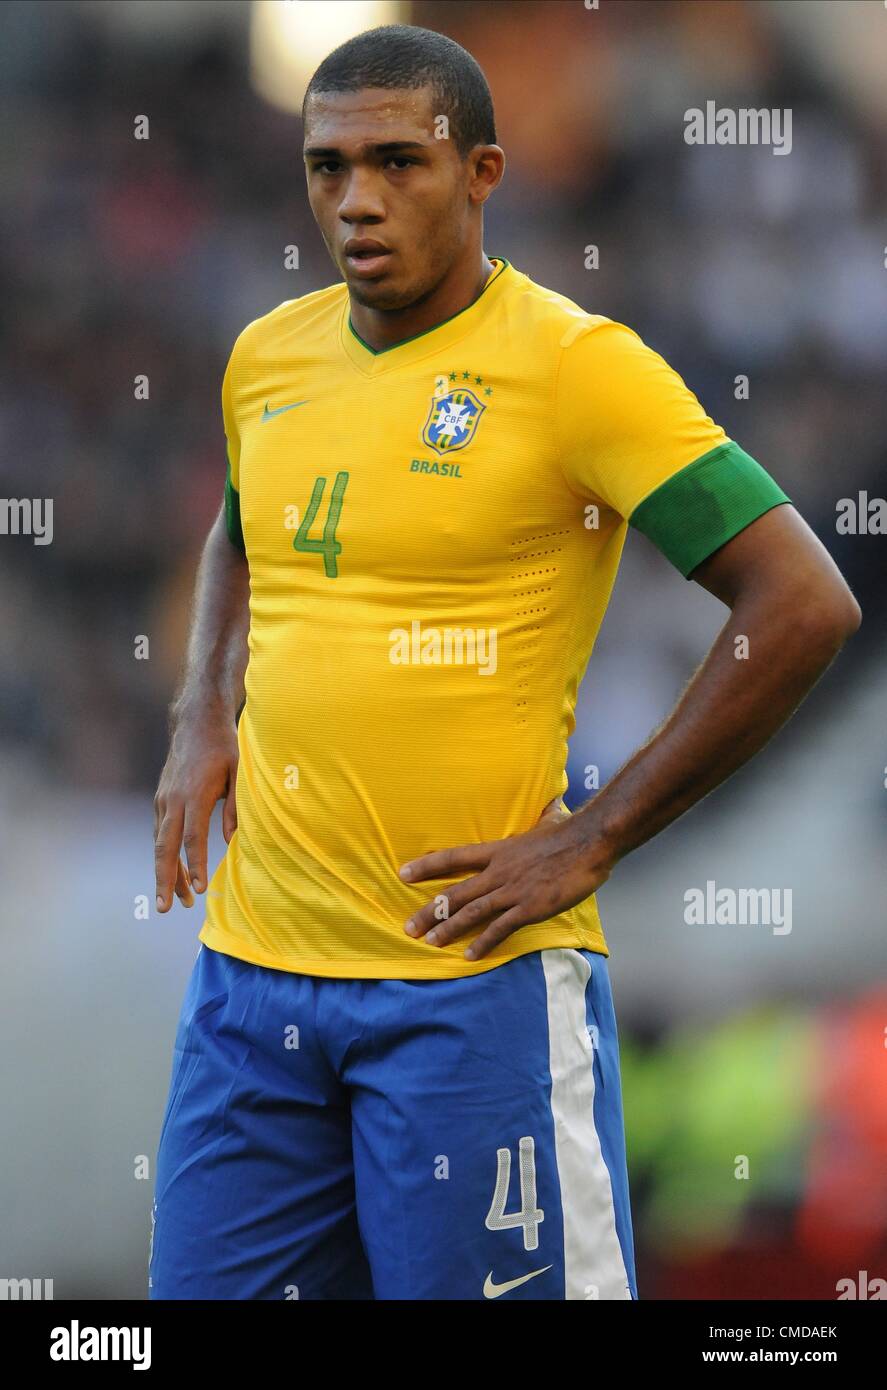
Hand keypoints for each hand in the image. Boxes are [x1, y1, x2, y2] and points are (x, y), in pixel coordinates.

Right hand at [153, 711, 238, 912]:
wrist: (195, 722)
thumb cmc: (224, 747)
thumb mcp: (239, 773)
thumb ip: (236, 808)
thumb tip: (232, 841)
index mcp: (195, 795)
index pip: (193, 838)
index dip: (195, 866)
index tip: (200, 890)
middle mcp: (174, 799)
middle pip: (165, 847)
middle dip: (165, 880)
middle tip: (165, 908)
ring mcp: (164, 799)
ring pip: (160, 843)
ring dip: (166, 872)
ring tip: (175, 900)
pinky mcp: (161, 799)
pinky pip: (160, 833)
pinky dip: (165, 854)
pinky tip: (173, 872)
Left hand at [398, 796, 611, 960]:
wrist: (589, 843)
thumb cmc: (569, 832)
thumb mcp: (545, 822)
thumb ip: (539, 819)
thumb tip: (551, 806)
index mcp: (498, 850)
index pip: (453, 857)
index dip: (426, 866)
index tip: (403, 874)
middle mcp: (498, 872)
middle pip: (455, 893)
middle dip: (429, 912)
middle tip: (408, 928)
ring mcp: (512, 891)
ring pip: (471, 913)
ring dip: (448, 929)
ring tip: (430, 942)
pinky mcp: (529, 908)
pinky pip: (499, 929)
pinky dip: (483, 943)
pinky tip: (469, 955)